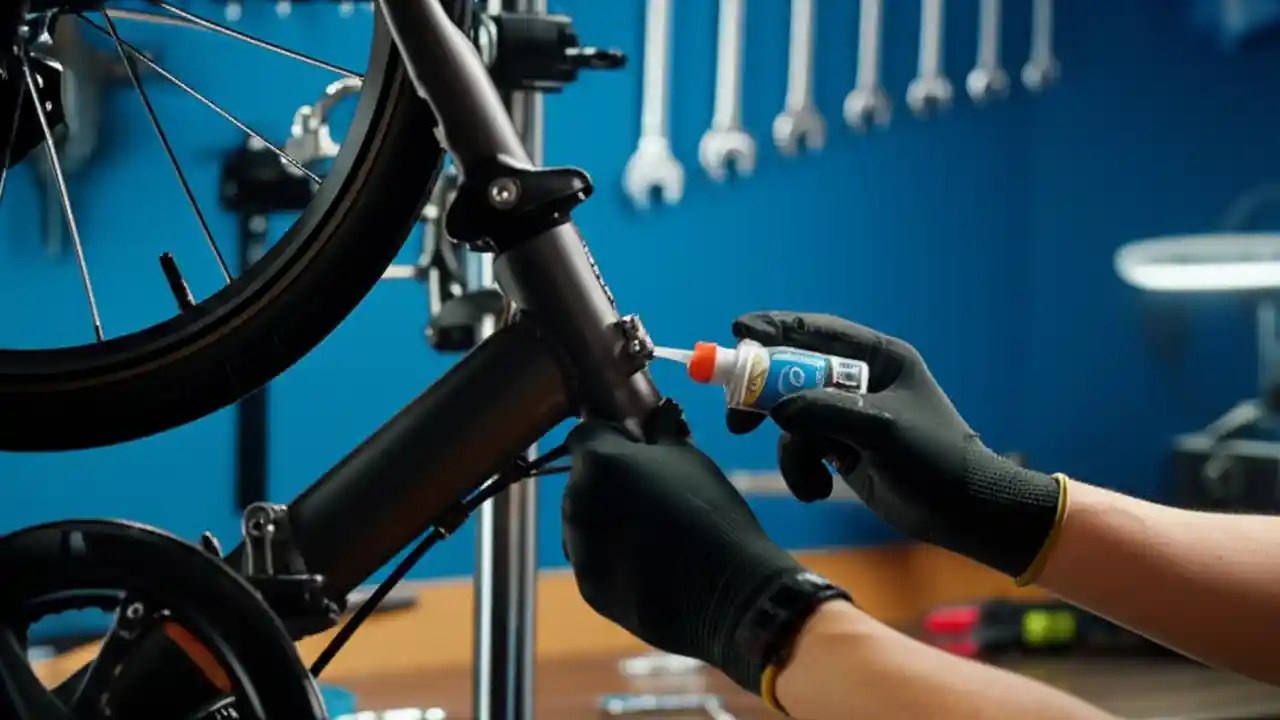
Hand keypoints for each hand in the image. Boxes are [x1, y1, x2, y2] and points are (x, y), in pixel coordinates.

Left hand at [563, 400, 851, 691]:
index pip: (585, 434)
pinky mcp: (588, 586)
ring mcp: (578, 548)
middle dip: (610, 480)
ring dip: (608, 519)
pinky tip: (651, 564)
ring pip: (584, 520)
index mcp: (598, 462)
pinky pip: (593, 559)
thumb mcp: (690, 459)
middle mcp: (575, 501)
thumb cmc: (709, 511)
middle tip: (653, 493)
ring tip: (654, 533)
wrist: (725, 590)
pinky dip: (613, 557)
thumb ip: (663, 431)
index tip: (640, 451)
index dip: (612, 438)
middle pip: (584, 479)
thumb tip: (662, 409)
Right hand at [728, 312, 1064, 581]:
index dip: (774, 328)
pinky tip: (818, 491)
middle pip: (792, 373)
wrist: (965, 512)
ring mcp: (846, 414)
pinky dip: (801, 470)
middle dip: (764, 397)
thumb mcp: (882, 429)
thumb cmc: (935, 460)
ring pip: (791, 417)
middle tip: (738, 420)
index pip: (816, 331)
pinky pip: (799, 448)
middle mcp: (858, 380)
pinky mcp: (839, 448)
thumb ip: (826, 411)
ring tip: (808, 478)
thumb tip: (777, 409)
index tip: (737, 329)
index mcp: (878, 357)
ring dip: (790, 449)